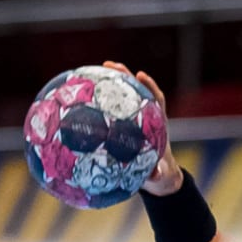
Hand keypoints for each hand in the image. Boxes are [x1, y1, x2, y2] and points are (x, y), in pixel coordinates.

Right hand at [104, 60, 183, 194]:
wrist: (158, 174)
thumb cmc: (159, 172)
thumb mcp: (159, 175)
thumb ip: (158, 174)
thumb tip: (156, 177)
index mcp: (156, 125)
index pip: (156, 100)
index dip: (150, 87)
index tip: (141, 75)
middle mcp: (146, 117)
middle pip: (137, 90)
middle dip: (125, 76)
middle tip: (109, 64)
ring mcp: (134, 119)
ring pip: (124, 96)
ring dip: (111, 81)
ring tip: (95, 69)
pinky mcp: (123, 125)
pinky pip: (111, 109)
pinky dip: (99, 101)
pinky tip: (82, 94)